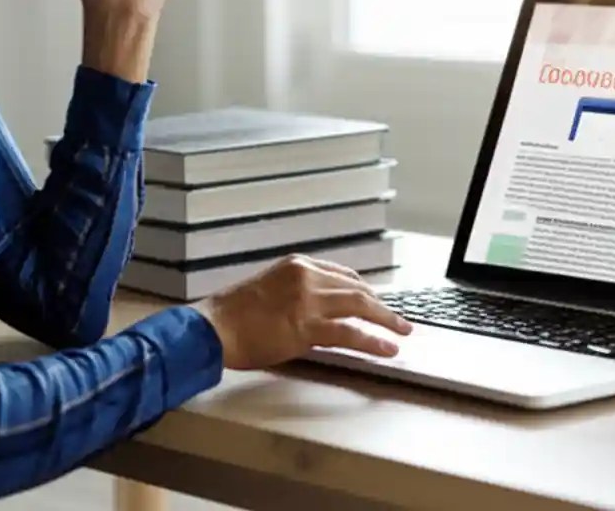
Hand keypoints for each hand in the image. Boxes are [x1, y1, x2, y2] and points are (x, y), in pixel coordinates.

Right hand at [192, 254, 412, 369]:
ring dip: (385, 320)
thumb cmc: (231, 315)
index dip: (363, 290)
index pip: (341, 274)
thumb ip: (295, 294)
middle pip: (356, 288)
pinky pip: (349, 333)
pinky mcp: (306, 327)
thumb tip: (317, 311)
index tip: (375, 301)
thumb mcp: (267, 290)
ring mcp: (308, 301)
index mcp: (296, 265)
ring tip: (403, 332)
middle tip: (398, 319)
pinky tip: (387, 348)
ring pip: (359, 307)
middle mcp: (306, 276)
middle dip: (381, 305)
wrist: (212, 328)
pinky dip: (372, 341)